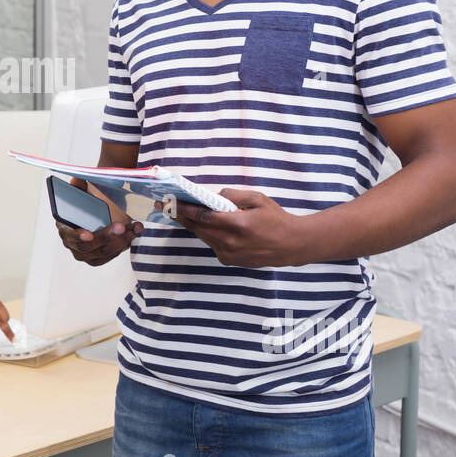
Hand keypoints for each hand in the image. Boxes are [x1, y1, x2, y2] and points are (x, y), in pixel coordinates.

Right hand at [55, 178, 144, 266]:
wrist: (102, 208)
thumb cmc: (88, 202)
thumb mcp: (82, 190)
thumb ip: (78, 184)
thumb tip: (78, 179)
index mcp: (64, 226)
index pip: (68, 235)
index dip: (77, 236)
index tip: (89, 235)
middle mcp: (73, 244)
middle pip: (88, 247)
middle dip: (106, 237)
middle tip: (120, 226)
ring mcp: (87, 253)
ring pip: (105, 252)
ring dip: (120, 241)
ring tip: (132, 227)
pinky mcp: (101, 257)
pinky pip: (114, 253)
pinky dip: (126, 242)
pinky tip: (134, 230)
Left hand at [157, 189, 308, 266]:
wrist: (292, 245)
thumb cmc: (276, 219)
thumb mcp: (257, 199)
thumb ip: (233, 196)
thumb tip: (213, 196)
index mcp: (238, 224)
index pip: (203, 216)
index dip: (184, 209)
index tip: (170, 201)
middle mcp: (230, 242)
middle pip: (197, 228)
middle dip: (180, 216)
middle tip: (164, 205)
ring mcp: (229, 254)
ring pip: (202, 236)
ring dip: (189, 224)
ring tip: (175, 212)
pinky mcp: (229, 260)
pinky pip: (211, 244)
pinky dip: (204, 233)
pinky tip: (198, 224)